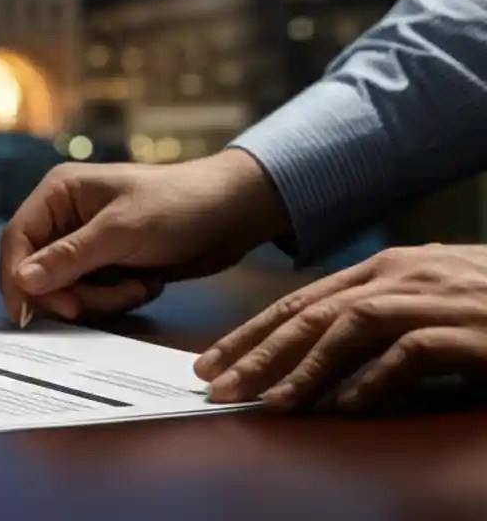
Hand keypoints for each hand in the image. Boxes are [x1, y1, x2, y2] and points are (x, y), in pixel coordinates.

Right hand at [0, 150, 287, 324]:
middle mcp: (65, 217)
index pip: (17, 239)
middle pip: (38, 271)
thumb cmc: (178, 206)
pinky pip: (91, 296)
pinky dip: (116, 300)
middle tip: (105, 300)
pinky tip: (146, 285)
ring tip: (138, 286)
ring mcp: (86, 244)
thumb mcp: (121, 232)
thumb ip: (69, 257)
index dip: (16, 277)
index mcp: (59, 193)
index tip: (25, 315)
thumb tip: (20, 281)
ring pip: (65, 290)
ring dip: (100, 299)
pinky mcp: (107, 266)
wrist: (235, 213)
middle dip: (71, 293)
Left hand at [196, 244, 486, 410]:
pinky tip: (343, 407)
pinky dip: (373, 381)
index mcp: (387, 267)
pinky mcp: (468, 329)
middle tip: (218, 385)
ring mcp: (435, 299)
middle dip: (258, 352)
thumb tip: (323, 358)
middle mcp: (402, 275)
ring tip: (269, 403)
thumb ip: (379, 317)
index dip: (253, 332)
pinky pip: (409, 354)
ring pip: (348, 330)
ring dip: (303, 369)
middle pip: (312, 314)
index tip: (214, 361)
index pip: (303, 300)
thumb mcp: (430, 300)